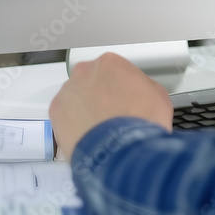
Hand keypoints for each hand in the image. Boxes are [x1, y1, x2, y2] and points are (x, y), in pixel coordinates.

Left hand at [49, 52, 172, 158]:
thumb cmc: (140, 124)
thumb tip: (139, 94)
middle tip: (112, 114)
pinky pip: (64, 115)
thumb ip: (142, 86)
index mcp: (110, 63)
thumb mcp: (158, 96)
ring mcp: (68, 92)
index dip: (121, 87)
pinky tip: (88, 135)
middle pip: (91, 81)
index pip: (113, 70)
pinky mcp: (56, 112)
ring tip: (100, 129)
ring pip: (76, 98)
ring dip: (85, 109)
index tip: (123, 98)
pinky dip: (74, 124)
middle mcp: (85, 73)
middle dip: (100, 96)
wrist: (121, 151)